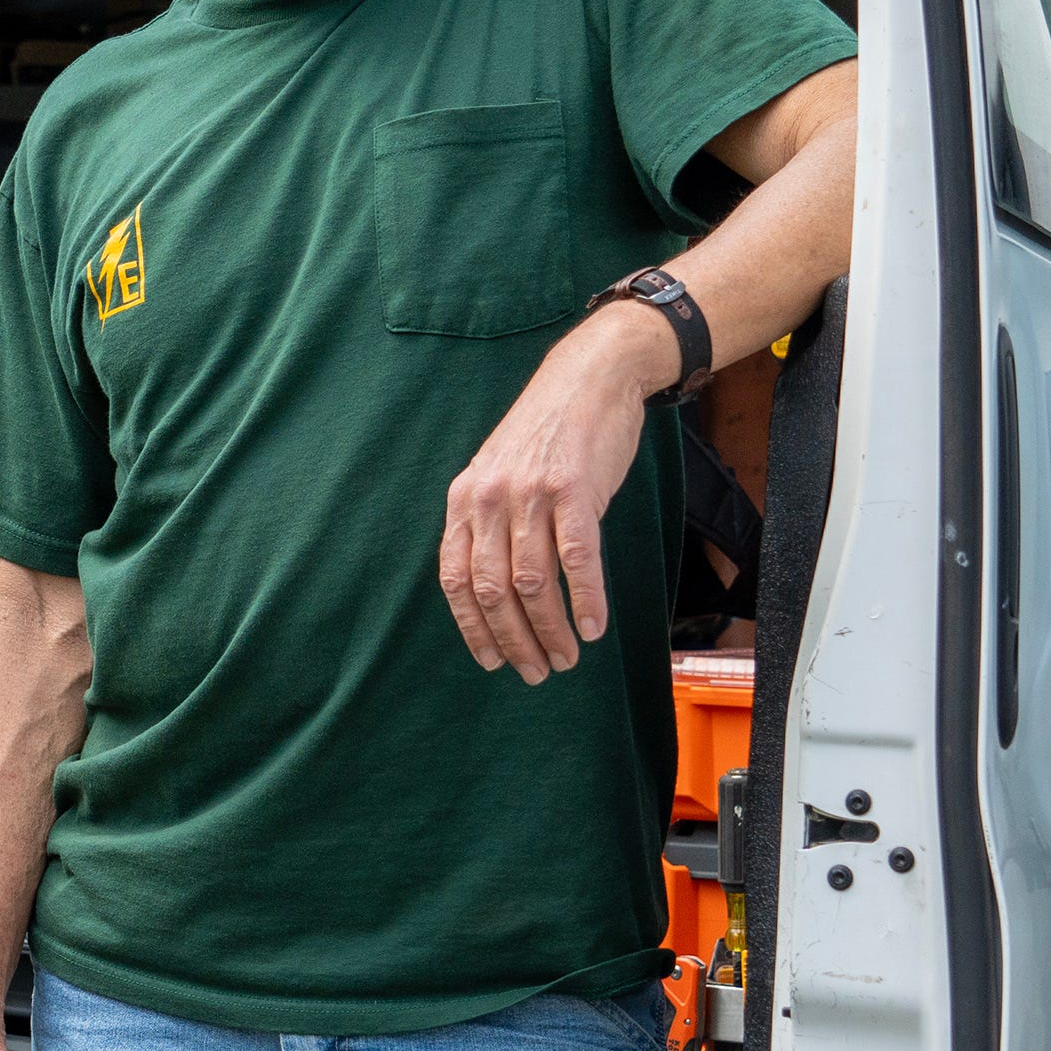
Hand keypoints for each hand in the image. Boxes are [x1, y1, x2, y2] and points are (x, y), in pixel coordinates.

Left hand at [438, 303, 664, 683]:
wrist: (588, 378)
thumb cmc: (547, 435)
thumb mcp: (499, 474)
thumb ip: (490, 523)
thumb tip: (495, 591)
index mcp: (465, 499)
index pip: (456, 579)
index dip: (472, 628)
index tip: (492, 662)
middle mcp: (490, 498)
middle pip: (492, 590)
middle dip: (513, 641)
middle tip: (537, 672)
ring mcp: (531, 493)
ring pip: (533, 582)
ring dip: (550, 630)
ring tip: (568, 658)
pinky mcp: (573, 489)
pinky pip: (576, 558)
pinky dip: (585, 600)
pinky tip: (594, 627)